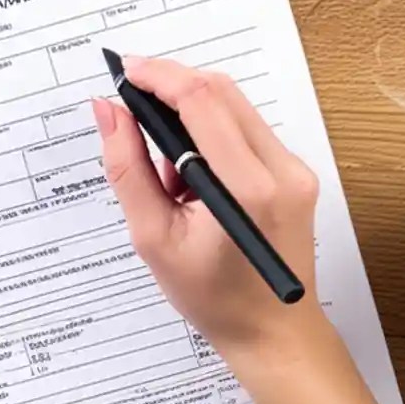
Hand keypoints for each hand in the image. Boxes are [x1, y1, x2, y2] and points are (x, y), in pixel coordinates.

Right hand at [92, 58, 390, 403]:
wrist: (272, 332)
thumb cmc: (214, 298)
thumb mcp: (153, 237)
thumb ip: (127, 168)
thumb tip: (109, 112)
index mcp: (247, 190)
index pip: (202, 101)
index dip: (159, 76)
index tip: (125, 71)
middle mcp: (281, 171)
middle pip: (221, 93)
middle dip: (171, 88)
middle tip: (132, 108)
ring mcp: (295, 169)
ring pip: (234, 107)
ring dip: (191, 117)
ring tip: (167, 174)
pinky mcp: (295, 172)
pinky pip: (247, 130)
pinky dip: (212, 136)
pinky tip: (192, 181)